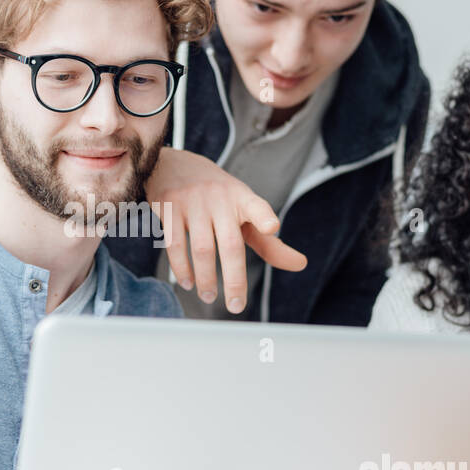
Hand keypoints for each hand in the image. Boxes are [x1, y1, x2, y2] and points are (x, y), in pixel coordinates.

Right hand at [145, 148, 307, 312]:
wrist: (175, 164)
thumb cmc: (218, 197)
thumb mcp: (245, 213)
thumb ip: (269, 242)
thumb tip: (300, 264)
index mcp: (242, 198)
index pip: (257, 206)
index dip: (265, 216)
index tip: (272, 227)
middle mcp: (219, 198)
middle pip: (230, 244)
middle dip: (234, 278)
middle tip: (236, 305)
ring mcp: (192, 202)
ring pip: (201, 248)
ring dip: (206, 278)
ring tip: (209, 297)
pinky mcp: (169, 207)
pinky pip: (175, 244)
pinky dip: (181, 267)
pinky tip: (187, 283)